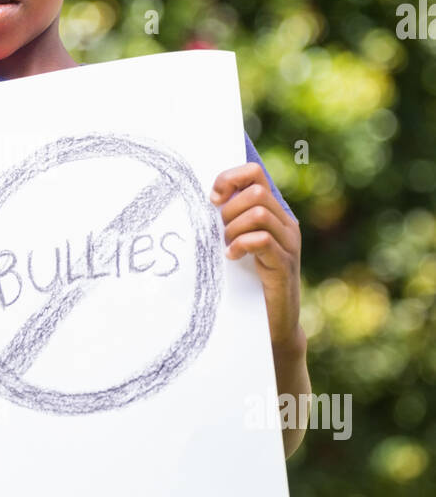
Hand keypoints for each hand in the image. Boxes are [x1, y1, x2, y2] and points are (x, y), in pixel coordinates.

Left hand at [210, 162, 302, 350]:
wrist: (274, 322)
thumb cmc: (250, 281)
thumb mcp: (239, 243)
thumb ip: (230, 220)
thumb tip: (207, 199)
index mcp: (275, 213)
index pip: (255, 173)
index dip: (230, 179)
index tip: (214, 200)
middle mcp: (287, 224)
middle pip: (257, 191)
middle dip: (231, 210)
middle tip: (222, 232)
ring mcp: (289, 244)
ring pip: (259, 213)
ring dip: (234, 228)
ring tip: (228, 246)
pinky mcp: (284, 265)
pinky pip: (262, 240)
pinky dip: (241, 245)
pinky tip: (232, 257)